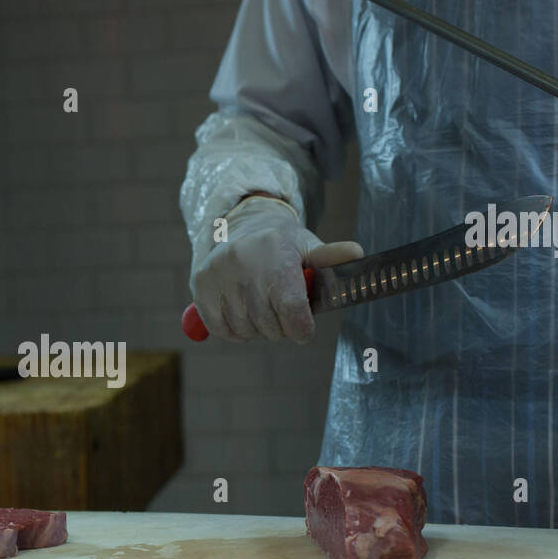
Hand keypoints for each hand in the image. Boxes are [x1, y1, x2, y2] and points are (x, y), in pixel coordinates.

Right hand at [189, 197, 363, 341]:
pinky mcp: (200, 284)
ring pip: (244, 330)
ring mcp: (218, 272)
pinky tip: (243, 317)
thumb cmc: (282, 245)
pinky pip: (220, 328)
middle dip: (280, 329)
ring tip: (262, 314)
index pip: (292, 309)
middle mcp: (244, 261)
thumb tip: (357, 254)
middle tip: (282, 318)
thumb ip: (331, 258)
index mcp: (277, 252)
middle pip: (268, 325)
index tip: (304, 330)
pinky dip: (234, 332)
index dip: (301, 329)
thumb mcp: (308, 248)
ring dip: (257, 332)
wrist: (241, 226)